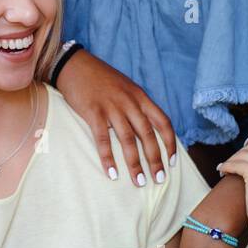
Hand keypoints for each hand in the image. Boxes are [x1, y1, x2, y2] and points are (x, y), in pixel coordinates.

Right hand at [55, 48, 176, 184]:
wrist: (75, 64)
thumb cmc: (100, 78)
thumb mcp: (125, 87)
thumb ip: (136, 105)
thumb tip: (145, 128)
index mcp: (140, 97)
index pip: (163, 122)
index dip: (170, 144)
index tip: (172, 162)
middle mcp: (130, 102)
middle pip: (147, 135)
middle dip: (155, 160)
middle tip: (159, 180)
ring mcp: (112, 107)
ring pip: (128, 140)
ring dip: (135, 164)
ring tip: (139, 182)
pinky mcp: (93, 112)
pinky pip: (103, 139)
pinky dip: (108, 158)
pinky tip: (112, 173)